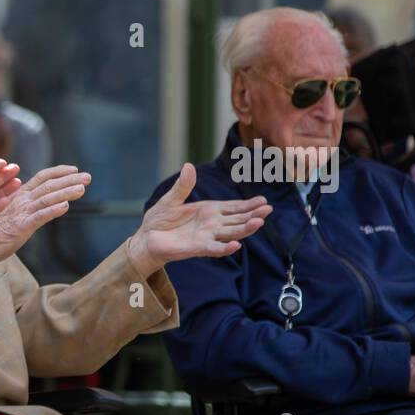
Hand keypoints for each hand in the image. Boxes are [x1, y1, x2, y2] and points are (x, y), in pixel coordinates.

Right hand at [0, 164, 89, 278]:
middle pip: (49, 185)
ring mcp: (21, 212)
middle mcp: (21, 200)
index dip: (59, 172)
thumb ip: (24, 210)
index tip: (74, 170)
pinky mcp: (21, 226)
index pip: (42, 177)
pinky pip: (40, 216)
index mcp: (18, 195)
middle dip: (70, 180)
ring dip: (67, 192)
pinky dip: (53, 209)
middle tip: (88, 177)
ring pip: (48, 198)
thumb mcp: (10, 216)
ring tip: (82, 189)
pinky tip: (66, 206)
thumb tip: (37, 209)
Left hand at [127, 163, 271, 274]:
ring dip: (245, 229)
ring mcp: (206, 237)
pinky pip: (214, 249)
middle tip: (268, 209)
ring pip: (230, 233)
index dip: (248, 205)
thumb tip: (189, 166)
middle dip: (253, 215)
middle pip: (237, 220)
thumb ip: (182, 186)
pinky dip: (225, 248)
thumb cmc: (159, 221)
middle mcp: (212, 225)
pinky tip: (236, 245)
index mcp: (209, 211)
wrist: (146, 238)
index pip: (233, 208)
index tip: (263, 200)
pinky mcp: (197, 248)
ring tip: (259, 223)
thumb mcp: (171, 200)